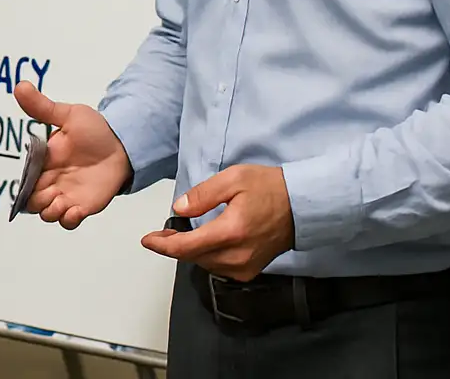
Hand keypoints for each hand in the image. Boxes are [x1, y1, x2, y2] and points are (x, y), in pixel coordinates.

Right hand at [14, 81, 131, 228]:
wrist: (123, 143)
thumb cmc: (94, 129)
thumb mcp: (68, 115)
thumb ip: (42, 106)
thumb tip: (19, 86)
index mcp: (44, 162)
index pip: (24, 181)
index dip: (26, 186)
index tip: (37, 180)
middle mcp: (52, 181)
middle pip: (32, 202)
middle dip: (37, 202)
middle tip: (52, 192)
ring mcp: (67, 195)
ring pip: (47, 214)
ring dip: (51, 212)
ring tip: (63, 202)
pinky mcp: (83, 206)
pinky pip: (68, 222)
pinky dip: (67, 220)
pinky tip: (76, 210)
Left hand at [140, 164, 294, 281]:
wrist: (302, 206)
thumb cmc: (270, 188)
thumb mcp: (233, 179)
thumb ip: (203, 194)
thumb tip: (179, 208)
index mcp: (231, 232)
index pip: (186, 247)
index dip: (162, 245)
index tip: (147, 240)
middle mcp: (238, 255)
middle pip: (192, 257)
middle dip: (173, 246)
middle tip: (162, 232)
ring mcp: (245, 266)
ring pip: (204, 263)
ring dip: (189, 251)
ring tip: (180, 234)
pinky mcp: (251, 270)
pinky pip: (218, 267)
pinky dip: (205, 256)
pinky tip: (202, 242)